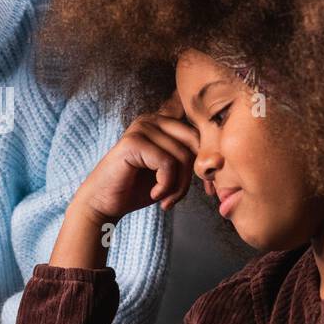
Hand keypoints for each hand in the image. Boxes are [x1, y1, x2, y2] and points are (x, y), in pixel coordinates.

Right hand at [74, 100, 197, 222]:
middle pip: (195, 143)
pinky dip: (166, 185)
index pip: (200, 134)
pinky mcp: (133, 142)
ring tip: (166, 199)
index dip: (208, 162)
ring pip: (183, 156)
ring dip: (179, 186)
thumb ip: (190, 158)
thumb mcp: (171, 171)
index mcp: (163, 122)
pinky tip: (154, 195)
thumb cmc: (137, 188)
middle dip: (194, 175)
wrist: (103, 203)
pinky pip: (167, 163)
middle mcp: (152, 119)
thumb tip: (220, 159)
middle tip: (180, 196)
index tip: (207, 188)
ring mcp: (141, 128)